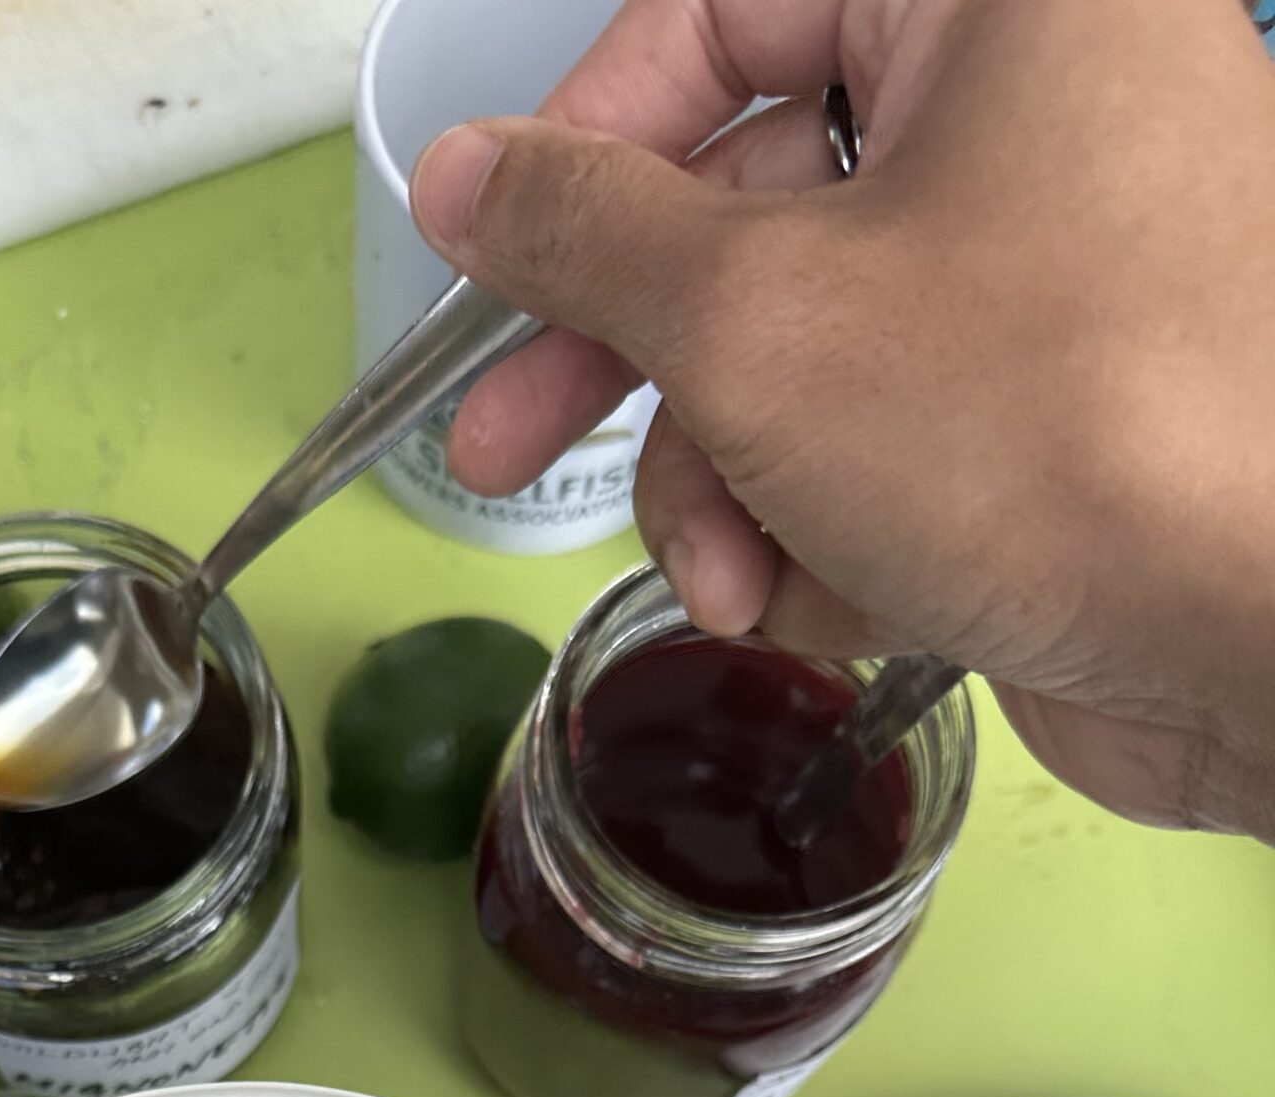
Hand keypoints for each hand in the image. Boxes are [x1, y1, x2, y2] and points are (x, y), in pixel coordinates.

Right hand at [410, 0, 1274, 837]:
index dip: (592, 139)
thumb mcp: (756, 319)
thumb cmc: (1050, 435)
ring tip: (734, 582)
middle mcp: (1041, 109)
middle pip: (754, 202)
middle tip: (501, 451)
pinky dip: (832, 529)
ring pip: (805, 348)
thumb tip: (463, 174)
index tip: (499, 263)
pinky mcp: (1061, 417)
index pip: (727, 7)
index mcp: (1000, 0)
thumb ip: (585, 234)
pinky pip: (885, 439)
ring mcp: (1058, 273)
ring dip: (729, 484)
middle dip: (633, 364)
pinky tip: (843, 609)